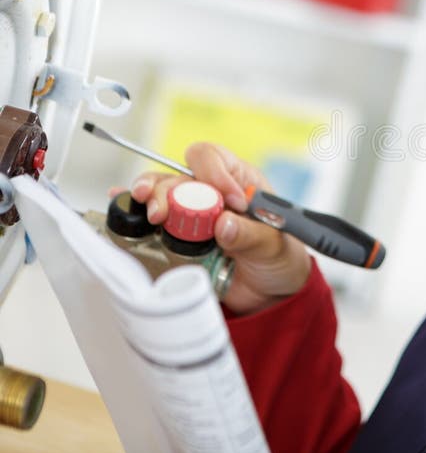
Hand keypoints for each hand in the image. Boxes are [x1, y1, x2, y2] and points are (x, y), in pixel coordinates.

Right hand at [125, 142, 311, 315]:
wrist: (268, 293)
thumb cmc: (277, 257)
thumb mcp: (274, 244)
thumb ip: (251, 234)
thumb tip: (224, 224)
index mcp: (237, 181)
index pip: (213, 159)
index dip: (214, 173)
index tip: (229, 201)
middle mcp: (208, 192)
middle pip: (178, 177)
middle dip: (167, 190)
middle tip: (163, 213)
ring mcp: (189, 215)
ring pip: (159, 194)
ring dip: (149, 198)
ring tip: (149, 212)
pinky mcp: (174, 239)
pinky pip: (148, 221)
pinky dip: (132, 212)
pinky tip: (121, 206)